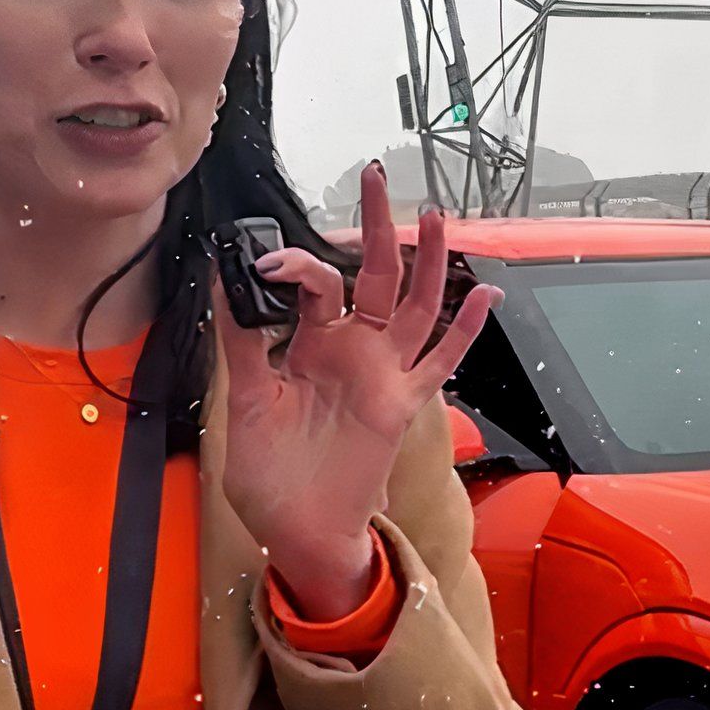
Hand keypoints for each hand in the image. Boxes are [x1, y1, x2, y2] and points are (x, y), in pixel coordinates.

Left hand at [219, 165, 496, 618]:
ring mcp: (381, 376)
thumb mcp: (242, 401)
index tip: (263, 262)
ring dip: (425, 262)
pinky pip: (442, 363)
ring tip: (432, 216)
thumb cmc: (269, 475)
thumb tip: (226, 279)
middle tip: (374, 177)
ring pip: (413, 306)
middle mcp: (351, 353)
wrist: (294, 531)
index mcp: (309, 347)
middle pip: (372, 276)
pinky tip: (483, 298)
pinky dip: (465, 331)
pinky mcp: (402, 406)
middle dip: (375, 227)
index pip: (314, 286)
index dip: (294, 266)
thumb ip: (239, 343)